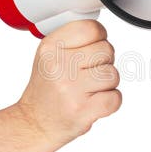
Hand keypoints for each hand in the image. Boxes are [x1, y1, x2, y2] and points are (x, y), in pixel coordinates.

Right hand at [16, 20, 121, 146]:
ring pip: (113, 74)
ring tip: (88, 89)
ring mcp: (71, 89)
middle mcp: (60, 65)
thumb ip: (74, 40)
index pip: (92, 28)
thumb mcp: (49, 55)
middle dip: (103, 62)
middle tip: (86, 74)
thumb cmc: (47, 88)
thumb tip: (102, 31)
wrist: (35, 123)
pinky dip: (110, 101)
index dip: (98, 38)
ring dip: (106, 84)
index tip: (90, 50)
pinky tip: (94, 102)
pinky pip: (116, 97)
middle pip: (107, 50)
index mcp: (51, 47)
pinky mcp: (83, 110)